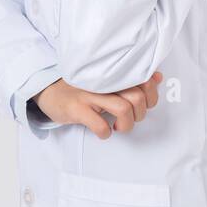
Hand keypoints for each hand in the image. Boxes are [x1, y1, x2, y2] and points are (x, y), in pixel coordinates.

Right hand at [33, 72, 164, 138]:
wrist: (49, 90)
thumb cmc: (83, 87)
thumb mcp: (108, 81)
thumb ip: (132, 78)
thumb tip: (157, 77)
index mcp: (114, 73)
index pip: (145, 82)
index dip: (151, 98)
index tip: (143, 105)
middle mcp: (104, 82)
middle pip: (138, 97)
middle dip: (139, 114)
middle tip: (129, 118)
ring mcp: (89, 94)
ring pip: (123, 109)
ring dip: (126, 124)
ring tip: (118, 127)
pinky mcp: (76, 108)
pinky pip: (100, 125)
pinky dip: (105, 133)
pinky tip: (102, 131)